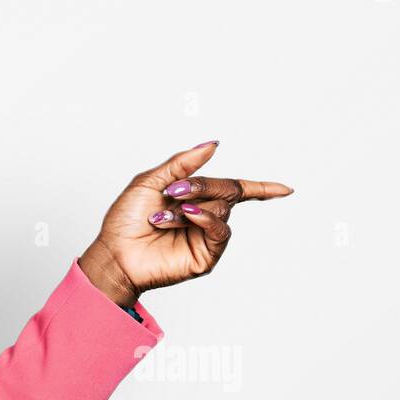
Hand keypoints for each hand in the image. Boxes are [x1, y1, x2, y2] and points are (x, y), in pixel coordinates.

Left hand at [79, 141, 292, 305]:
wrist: (114, 253)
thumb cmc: (125, 220)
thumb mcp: (150, 181)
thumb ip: (182, 163)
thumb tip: (213, 144)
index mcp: (194, 197)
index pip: (234, 189)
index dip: (261, 188)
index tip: (286, 189)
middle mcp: (204, 216)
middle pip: (228, 190)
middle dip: (202, 185)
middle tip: (174, 190)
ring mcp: (206, 237)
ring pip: (221, 208)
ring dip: (190, 205)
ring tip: (161, 215)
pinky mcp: (206, 255)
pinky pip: (220, 230)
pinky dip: (205, 218)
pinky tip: (186, 215)